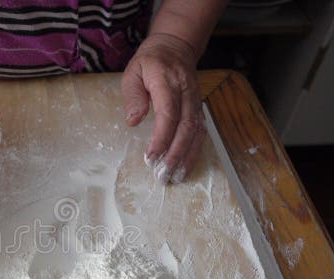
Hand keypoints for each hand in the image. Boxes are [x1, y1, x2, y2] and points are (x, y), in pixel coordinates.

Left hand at [121, 33, 205, 183]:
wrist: (176, 46)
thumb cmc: (150, 61)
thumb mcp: (133, 72)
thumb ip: (133, 96)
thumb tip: (134, 120)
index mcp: (168, 82)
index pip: (168, 114)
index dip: (161, 137)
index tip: (151, 157)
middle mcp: (186, 93)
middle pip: (186, 127)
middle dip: (175, 154)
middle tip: (162, 174)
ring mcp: (195, 101)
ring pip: (197, 132)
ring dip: (187, 156)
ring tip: (175, 176)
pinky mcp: (198, 108)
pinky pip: (201, 131)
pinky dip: (194, 150)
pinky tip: (185, 165)